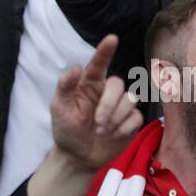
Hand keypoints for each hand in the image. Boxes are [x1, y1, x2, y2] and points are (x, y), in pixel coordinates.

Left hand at [49, 34, 141, 171]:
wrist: (78, 156)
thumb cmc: (67, 129)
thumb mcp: (58, 108)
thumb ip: (65, 87)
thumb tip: (76, 68)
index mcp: (89, 85)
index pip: (98, 64)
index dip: (105, 51)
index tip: (112, 38)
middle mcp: (107, 92)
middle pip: (118, 84)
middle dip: (109, 104)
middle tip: (98, 123)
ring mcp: (121, 106)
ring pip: (130, 101)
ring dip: (115, 119)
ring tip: (101, 132)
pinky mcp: (131, 121)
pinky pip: (136, 117)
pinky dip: (123, 129)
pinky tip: (112, 136)